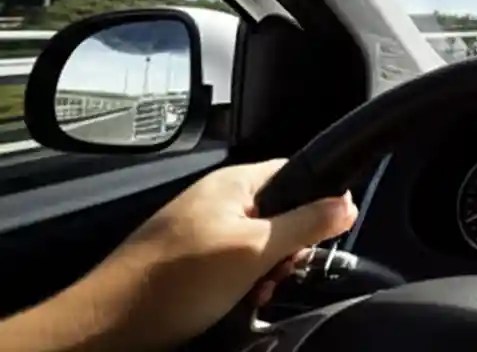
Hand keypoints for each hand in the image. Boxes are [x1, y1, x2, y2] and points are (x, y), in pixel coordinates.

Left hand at [0, 160, 356, 351]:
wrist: (109, 326)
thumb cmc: (174, 282)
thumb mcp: (255, 250)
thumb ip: (306, 224)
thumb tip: (346, 204)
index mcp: (232, 184)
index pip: (294, 172)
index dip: (318, 200)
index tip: (326, 230)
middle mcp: (216, 202)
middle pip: (280, 214)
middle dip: (288, 249)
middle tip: (277, 272)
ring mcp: (200, 233)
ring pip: (258, 247)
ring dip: (265, 273)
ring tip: (251, 293)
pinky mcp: (188, 264)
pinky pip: (232, 268)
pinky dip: (241, 287)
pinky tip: (234, 303)